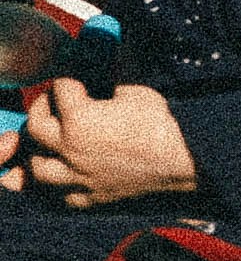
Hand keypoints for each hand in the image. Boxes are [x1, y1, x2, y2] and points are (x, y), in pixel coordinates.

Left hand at [21, 73, 197, 206]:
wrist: (186, 163)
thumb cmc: (164, 126)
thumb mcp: (136, 91)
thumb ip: (112, 77)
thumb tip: (106, 62)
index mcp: (79, 118)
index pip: (60, 88)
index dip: (69, 79)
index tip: (77, 79)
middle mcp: (70, 149)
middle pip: (34, 126)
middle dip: (42, 108)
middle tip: (55, 104)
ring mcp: (77, 177)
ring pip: (37, 168)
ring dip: (40, 152)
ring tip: (53, 143)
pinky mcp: (90, 198)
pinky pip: (60, 195)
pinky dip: (59, 184)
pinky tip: (70, 173)